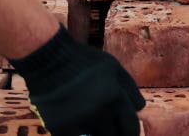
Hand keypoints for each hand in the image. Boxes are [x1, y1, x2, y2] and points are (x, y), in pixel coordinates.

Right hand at [11, 25, 144, 135]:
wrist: (49, 60)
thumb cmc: (84, 61)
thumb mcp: (113, 67)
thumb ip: (129, 88)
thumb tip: (139, 108)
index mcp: (115, 98)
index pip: (130, 127)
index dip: (131, 131)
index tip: (127, 131)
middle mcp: (99, 114)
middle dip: (116, 134)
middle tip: (113, 130)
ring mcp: (79, 123)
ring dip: (98, 134)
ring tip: (97, 125)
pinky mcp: (59, 128)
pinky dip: (79, 133)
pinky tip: (79, 123)